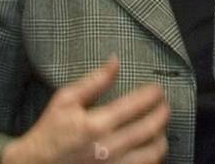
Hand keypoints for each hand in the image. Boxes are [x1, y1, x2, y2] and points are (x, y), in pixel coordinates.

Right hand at [2, 57, 168, 163]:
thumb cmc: (49, 133)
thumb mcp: (65, 101)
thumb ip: (94, 81)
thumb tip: (116, 60)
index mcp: (95, 125)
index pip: (137, 105)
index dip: (154, 94)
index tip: (158, 89)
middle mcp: (107, 148)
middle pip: (151, 128)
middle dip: (164, 112)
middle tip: (165, 105)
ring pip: (154, 153)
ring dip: (161, 137)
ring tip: (159, 127)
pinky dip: (153, 157)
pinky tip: (149, 147)